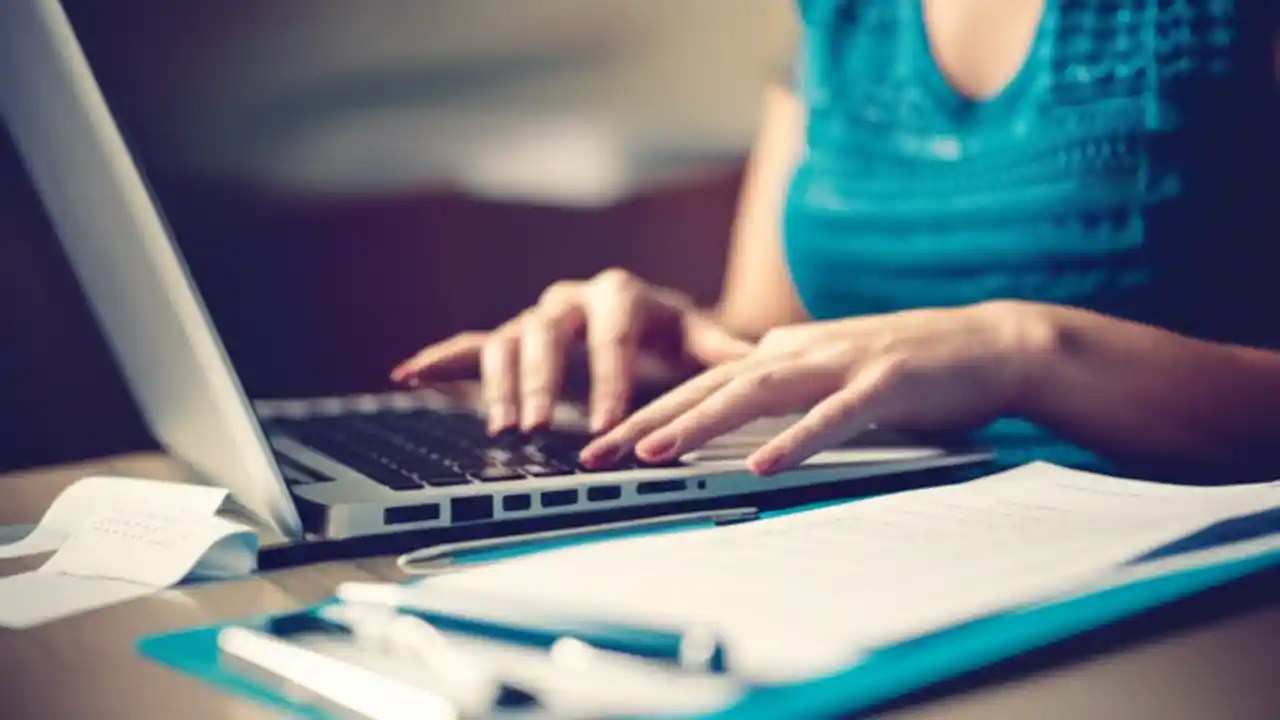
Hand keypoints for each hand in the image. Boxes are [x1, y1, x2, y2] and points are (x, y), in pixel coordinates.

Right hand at [391, 268, 751, 433]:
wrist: (648, 325)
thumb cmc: (674, 338)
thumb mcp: (700, 343)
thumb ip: (721, 353)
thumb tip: (756, 364)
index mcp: (620, 296)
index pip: (613, 331)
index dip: (612, 376)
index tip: (613, 421)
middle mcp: (570, 301)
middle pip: (550, 332)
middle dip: (546, 381)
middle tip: (542, 426)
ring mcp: (537, 320)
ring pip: (509, 342)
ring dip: (502, 385)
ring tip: (504, 428)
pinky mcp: (511, 340)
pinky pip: (470, 346)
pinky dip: (441, 358)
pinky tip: (409, 373)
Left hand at [580, 301, 1054, 473]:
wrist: (989, 343)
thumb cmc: (908, 365)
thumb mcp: (831, 370)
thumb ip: (784, 384)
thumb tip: (735, 399)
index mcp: (786, 350)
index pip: (703, 381)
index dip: (651, 409)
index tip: (606, 439)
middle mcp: (802, 351)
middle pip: (711, 384)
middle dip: (650, 418)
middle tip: (599, 450)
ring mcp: (843, 364)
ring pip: (756, 393)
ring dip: (701, 423)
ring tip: (656, 452)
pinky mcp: (886, 385)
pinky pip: (833, 418)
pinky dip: (796, 441)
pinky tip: (764, 466)